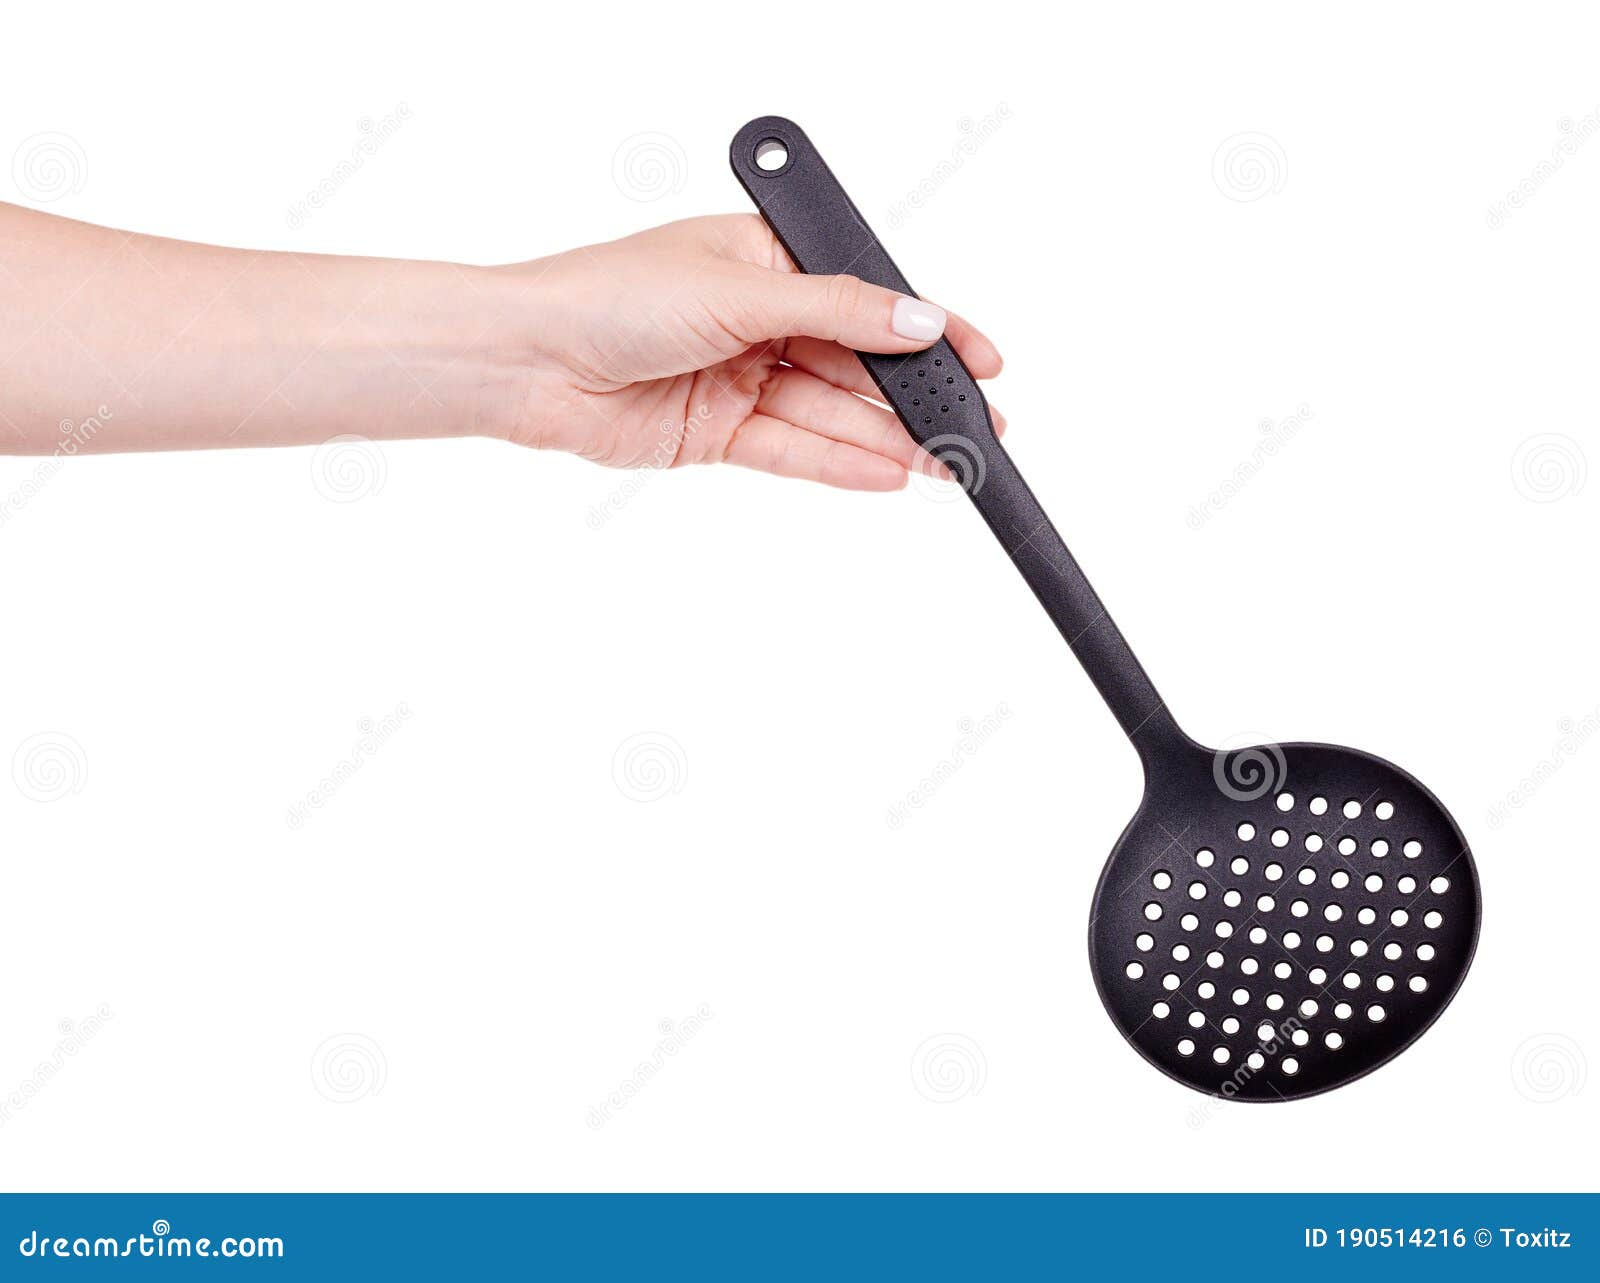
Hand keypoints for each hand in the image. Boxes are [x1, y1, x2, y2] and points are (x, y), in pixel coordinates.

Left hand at [504, 215, 1003, 490]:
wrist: (527, 363)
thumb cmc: (611, 296)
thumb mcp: (741, 291)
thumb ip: (839, 312)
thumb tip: (920, 320)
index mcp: (767, 259)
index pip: (869, 295)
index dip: (929, 329)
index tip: (985, 361)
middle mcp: (759, 317)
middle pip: (856, 363)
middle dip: (915, 398)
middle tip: (977, 431)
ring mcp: (741, 377)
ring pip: (830, 413)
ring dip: (886, 439)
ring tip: (945, 464)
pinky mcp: (718, 432)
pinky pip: (792, 450)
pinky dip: (837, 464)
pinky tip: (889, 476)